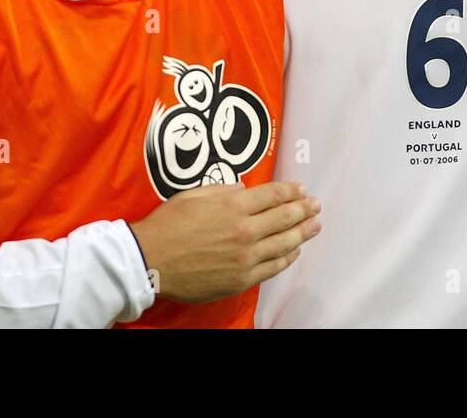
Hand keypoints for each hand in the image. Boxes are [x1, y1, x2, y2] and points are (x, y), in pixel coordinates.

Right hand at [128, 181, 321, 303]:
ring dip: (303, 233)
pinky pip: (273, 267)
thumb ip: (223, 190)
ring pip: (285, 243)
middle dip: (304, 209)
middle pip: (285, 217)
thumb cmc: (168, 224)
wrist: (151, 260)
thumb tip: (244, 190)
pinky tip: (294, 251)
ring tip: (314, 226)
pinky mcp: (242, 278)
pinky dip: (288, 257)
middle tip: (316, 205)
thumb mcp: (194, 194)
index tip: (301, 189)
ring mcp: (246, 257)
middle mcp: (245, 230)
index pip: (273, 194)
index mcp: (234, 205)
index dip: (291, 191)